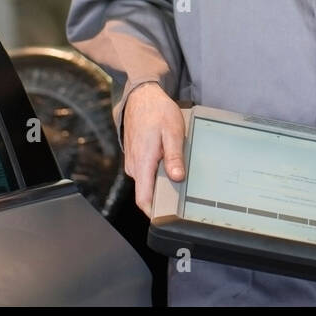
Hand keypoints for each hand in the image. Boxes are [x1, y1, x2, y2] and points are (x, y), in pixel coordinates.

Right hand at [120, 81, 184, 216]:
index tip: (166, 219)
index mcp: (143, 162)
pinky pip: (145, 171)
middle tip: (183, 189)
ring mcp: (132, 161)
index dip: (153, 213)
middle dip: (163, 193)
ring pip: (147, 180)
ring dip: (160, 179)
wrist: (141, 96)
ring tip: (176, 169)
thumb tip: (177, 177)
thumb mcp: (173, 132)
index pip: (143, 198)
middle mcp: (134, 165)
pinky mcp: (134, 156)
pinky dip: (155, 170)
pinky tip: (167, 159)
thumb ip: (174, 156)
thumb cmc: (157, 112)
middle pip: (147, 191)